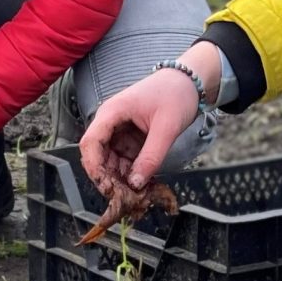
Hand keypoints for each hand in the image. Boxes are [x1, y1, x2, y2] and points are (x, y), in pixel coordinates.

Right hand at [80, 48, 212, 195]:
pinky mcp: (131, 140)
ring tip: (136, 196)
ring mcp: (120, 132)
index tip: (107, 188)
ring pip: (111, 163)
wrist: (191, 82)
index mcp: (112, 112)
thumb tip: (135, 184)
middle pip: (98, 157)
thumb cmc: (176, 94)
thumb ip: (151, 157)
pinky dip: (132, 174)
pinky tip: (142, 186)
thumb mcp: (166, 127)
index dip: (94, 168)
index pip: (90, 143)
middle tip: (126, 198)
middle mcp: (111, 123)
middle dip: (109, 179)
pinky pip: (125, 161)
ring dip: (120, 179)